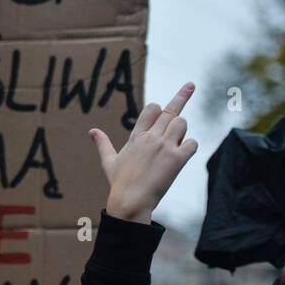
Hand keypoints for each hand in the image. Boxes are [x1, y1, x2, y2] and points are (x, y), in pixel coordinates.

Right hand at [90, 82, 197, 224]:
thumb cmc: (119, 182)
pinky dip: (190, 146)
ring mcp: (164, 146)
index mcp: (136, 136)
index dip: (158, 107)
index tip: (164, 105)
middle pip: (170, 110)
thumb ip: (102, 143)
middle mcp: (151, 137)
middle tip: (191, 84)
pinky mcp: (176, 158)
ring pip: (182, 123)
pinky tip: (182, 154)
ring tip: (175, 143)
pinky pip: (192, 143)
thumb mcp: (108, 161)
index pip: (151, 109)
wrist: (130, 200)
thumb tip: (92, 131)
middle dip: (182, 96)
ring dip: (182, 130)